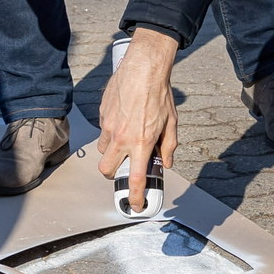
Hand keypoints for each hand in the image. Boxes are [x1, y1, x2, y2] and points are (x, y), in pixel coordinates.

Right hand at [94, 26, 179, 212]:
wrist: (143, 68)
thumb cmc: (158, 94)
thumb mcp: (171, 123)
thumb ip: (168, 147)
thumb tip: (166, 162)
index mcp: (141, 143)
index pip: (136, 179)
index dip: (136, 197)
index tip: (136, 205)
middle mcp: (121, 138)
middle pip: (106, 170)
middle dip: (113, 174)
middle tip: (124, 167)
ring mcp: (108, 126)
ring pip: (102, 150)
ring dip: (111, 151)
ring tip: (125, 139)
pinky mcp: (102, 114)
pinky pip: (103, 130)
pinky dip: (111, 131)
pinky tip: (123, 118)